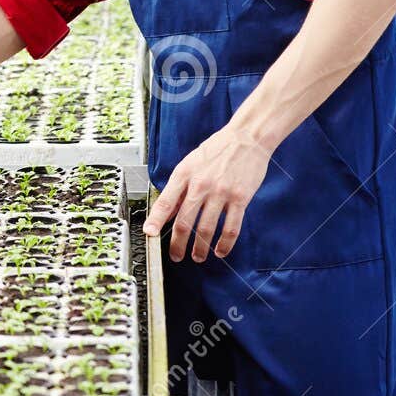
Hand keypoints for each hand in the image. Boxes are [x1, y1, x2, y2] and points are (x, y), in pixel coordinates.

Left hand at [142, 125, 273, 262]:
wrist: (246, 138)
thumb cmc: (216, 150)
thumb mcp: (190, 163)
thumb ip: (179, 187)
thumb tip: (167, 210)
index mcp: (184, 174)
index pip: (165, 202)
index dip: (155, 220)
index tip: (149, 234)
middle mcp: (200, 185)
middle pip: (184, 221)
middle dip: (177, 244)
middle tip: (175, 256)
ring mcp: (221, 192)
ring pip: (206, 229)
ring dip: (200, 248)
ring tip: (197, 257)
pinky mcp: (240, 198)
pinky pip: (231, 228)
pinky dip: (224, 244)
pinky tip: (220, 251)